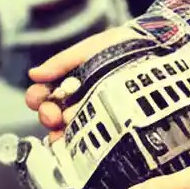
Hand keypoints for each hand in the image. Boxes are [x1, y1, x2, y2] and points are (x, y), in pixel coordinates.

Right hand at [23, 24, 138, 140]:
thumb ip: (62, 61)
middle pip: (51, 115)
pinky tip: (80, 139)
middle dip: (47, 115)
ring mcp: (93, 115)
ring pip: (66, 130)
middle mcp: (78, 100)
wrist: (155, 48)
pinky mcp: (109, 128)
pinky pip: (88, 140)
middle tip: (53, 114)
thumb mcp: (90, 48)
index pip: (44, 94)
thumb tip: (34, 74)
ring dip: (60, 131)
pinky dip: (79, 142)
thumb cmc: (122, 46)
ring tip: (67, 124)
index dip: (37, 98)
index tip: (38, 98)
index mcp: (69, 81)